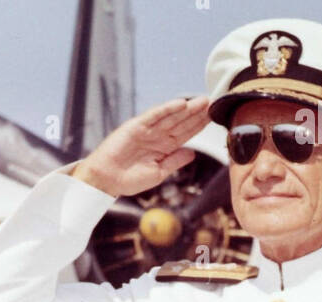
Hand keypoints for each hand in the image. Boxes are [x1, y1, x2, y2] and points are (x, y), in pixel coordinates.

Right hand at [72, 96, 210, 197]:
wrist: (107, 180)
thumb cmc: (130, 179)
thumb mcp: (159, 173)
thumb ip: (175, 161)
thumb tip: (193, 154)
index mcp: (163, 148)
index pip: (185, 134)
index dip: (198, 126)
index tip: (213, 117)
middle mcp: (157, 136)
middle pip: (181, 122)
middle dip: (197, 114)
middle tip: (213, 103)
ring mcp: (148, 130)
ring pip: (171, 117)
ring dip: (186, 108)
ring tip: (202, 101)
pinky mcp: (137, 126)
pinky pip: (154, 115)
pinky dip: (167, 109)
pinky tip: (180, 104)